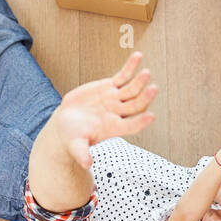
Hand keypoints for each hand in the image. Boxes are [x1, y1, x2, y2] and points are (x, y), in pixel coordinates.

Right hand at [52, 52, 158, 167]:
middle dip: (144, 98)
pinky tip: (138, 56)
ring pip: (131, 89)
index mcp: (113, 128)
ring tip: (146, 73)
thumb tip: (87, 164)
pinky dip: (130, 67)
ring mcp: (116, 99)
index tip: (151, 117)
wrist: (67, 123)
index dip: (141, 122)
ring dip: (140, 81)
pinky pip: (123, 75)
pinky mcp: (110, 87)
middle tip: (153, 89)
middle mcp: (118, 113)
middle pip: (135, 105)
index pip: (131, 126)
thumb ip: (82, 153)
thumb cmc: (72, 137)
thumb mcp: (75, 146)